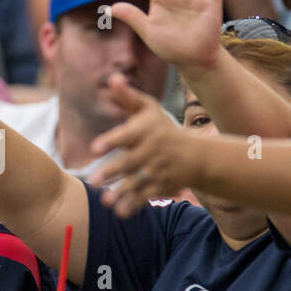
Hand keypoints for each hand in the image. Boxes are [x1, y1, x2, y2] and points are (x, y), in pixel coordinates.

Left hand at [88, 75, 200, 217]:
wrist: (198, 155)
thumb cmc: (163, 128)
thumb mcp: (148, 110)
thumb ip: (128, 97)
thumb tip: (112, 78)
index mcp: (144, 132)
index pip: (125, 136)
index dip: (110, 142)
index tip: (94, 149)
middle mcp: (151, 151)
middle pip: (129, 163)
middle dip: (111, 172)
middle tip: (92, 180)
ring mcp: (157, 170)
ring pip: (136, 183)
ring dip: (121, 193)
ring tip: (104, 201)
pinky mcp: (161, 185)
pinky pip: (146, 196)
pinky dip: (134, 204)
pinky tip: (120, 212)